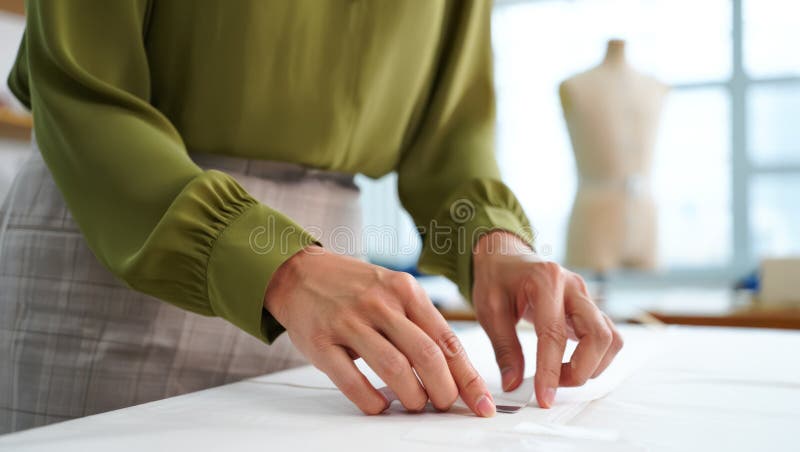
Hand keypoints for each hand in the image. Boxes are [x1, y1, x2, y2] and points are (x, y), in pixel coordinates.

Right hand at [264, 246, 495, 416]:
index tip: (481, 402)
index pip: (447, 339)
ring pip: (394, 368)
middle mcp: (380, 303)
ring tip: (415, 404)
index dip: (468, 377)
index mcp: (405, 290)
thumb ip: (420, 324)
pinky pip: (351, 379)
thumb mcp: (394, 291)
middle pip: (427, 355)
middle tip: (444, 406)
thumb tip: (455, 371)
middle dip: (444, 391)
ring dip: (412, 397)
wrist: (300, 271)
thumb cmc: (354, 288)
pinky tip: (379, 405)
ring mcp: (349, 321)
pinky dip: (371, 400)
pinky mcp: (321, 341)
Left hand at [472, 231, 622, 408]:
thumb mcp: (489, 311)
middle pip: (598, 335)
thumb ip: (504, 349)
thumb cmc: (496, 279)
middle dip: (580, 370)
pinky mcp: (590, 307)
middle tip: (553, 385)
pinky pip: (608, 336)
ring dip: (592, 366)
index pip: (554, 334)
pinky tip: (571, 363)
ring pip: (610, 338)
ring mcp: (586, 296)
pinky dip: (597, 357)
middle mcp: (573, 287)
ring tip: (561, 375)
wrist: (505, 257)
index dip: (551, 371)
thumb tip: (514, 384)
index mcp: (545, 281)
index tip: (544, 397)